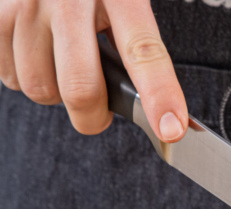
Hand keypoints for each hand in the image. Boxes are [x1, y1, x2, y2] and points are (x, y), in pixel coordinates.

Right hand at [0, 0, 186, 141]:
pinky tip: (39, 55)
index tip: (170, 130)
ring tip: (65, 66)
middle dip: (93, 117)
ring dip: (57, 95)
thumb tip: (161, 112)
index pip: (144, 53)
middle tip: (100, 111)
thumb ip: (137, 47)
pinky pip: (11, 78)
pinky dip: (27, 78)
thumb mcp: (124, 3)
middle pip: (81, 89)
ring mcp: (28, 4)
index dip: (160, 96)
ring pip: (41, 90)